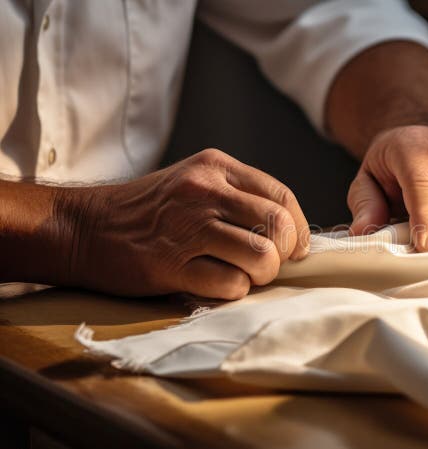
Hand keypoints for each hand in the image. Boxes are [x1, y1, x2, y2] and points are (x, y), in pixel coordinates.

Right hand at [61, 149, 309, 299]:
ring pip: (261, 255)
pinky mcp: (170, 264)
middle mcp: (205, 191)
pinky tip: (214, 284)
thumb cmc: (148, 211)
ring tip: (243, 276)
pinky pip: (230, 284)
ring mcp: (187, 227)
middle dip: (283, 254)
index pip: (282, 196)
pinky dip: (232, 291)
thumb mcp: (194, 183)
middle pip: (278, 225)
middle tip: (266, 265)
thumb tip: (290, 233)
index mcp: (216, 167)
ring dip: (260, 275)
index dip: (298, 228)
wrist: (82, 228)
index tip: (294, 248)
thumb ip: (238, 197)